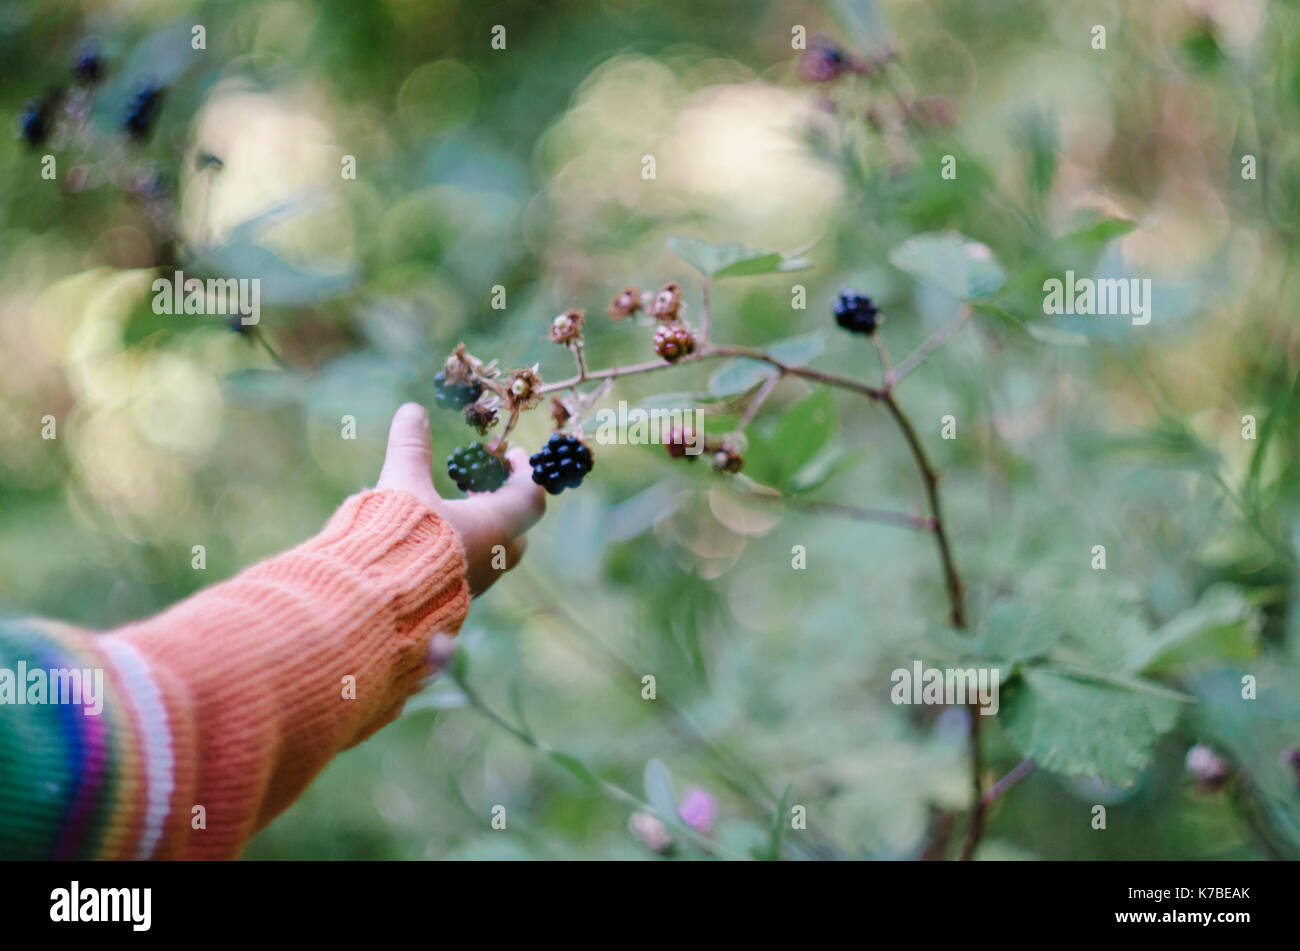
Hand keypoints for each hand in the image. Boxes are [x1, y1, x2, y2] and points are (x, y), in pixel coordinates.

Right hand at [376, 402, 544, 595]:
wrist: (375, 603)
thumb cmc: (397, 539)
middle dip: (501, 500)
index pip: (530, 497)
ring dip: (480, 527)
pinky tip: (430, 541)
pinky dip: (461, 549)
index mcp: (495, 527)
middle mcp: (493, 560)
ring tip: (450, 507)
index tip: (510, 454)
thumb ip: (411, 447)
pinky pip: (470, 572)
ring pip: (493, 552)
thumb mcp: (402, 484)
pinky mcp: (453, 602)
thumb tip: (412, 411)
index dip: (524, 472)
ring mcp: (475, 585)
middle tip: (478, 482)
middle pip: (516, 527)